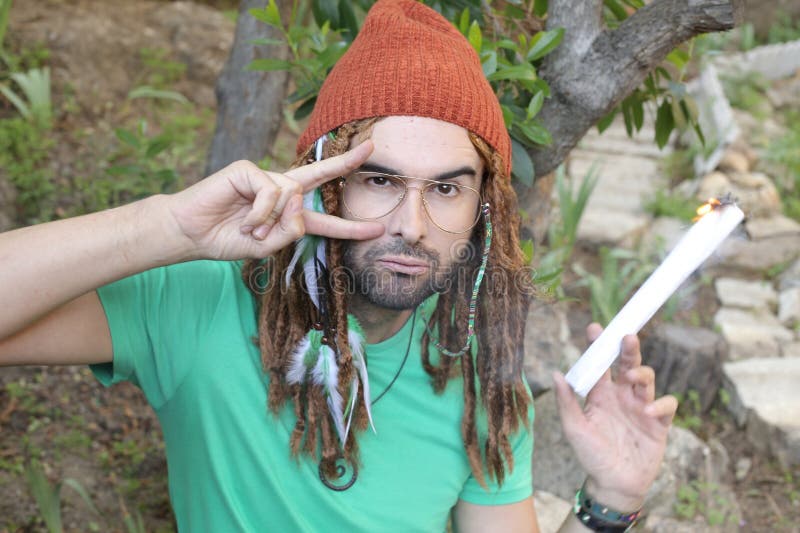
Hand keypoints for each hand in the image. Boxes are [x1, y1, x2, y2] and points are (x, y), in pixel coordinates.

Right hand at [165, 141, 383, 260]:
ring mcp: (265, 178)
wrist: (190, 233)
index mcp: (288, 213)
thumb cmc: (226, 239)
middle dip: (346, 163)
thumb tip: (299, 202)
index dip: (350, 226)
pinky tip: (244, 221)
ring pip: (291, 195)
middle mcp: (281, 191)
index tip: (377, 228)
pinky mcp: (248, 169)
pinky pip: (270, 192)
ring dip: (271, 221)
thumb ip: (288, 231)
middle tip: (371, 149)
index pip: (324, 218)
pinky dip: (260, 213)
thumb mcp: (265, 246)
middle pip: (320, 175)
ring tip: (249, 231)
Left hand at [552, 324, 677, 511]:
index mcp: (600, 394)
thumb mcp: (574, 428)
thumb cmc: (591, 455)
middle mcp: (621, 396)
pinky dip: (660, 404)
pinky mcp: (659, 424)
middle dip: (628, 349)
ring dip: (642, 374)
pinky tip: (647, 412)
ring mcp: (641, 408)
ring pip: (648, 379)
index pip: (600, 364)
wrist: (613, 484)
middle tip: (626, 337)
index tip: (595, 328)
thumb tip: (555, 373)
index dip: (598, 346)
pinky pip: (667, 405)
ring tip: (631, 379)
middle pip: (628, 363)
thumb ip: (566, 402)